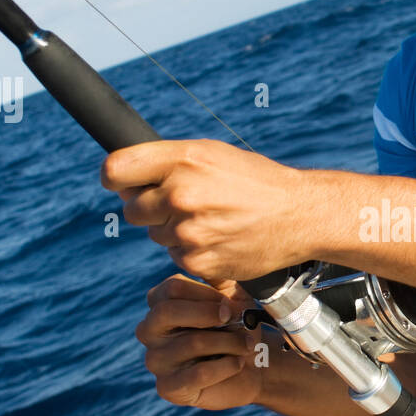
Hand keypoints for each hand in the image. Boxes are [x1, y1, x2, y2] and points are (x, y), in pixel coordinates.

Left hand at [100, 139, 307, 283]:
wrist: (300, 215)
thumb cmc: (256, 181)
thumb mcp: (213, 154)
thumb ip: (168, 163)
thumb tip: (125, 183)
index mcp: (183, 159)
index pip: (115, 171)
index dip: (116, 179)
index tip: (124, 184)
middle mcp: (181, 194)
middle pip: (131, 210)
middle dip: (151, 209)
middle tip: (186, 204)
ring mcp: (188, 231)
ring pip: (155, 235)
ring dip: (174, 231)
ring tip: (212, 220)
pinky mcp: (198, 261)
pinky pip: (176, 257)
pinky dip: (193, 251)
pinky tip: (220, 238)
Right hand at [136, 274, 270, 409]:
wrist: (255, 366)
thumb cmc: (238, 327)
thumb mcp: (231, 295)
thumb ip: (216, 278)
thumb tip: (204, 260)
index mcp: (159, 303)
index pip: (171, 289)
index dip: (205, 295)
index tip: (230, 304)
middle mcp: (149, 330)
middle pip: (166, 312)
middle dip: (207, 314)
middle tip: (234, 319)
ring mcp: (155, 360)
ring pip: (188, 343)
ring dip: (227, 341)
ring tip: (246, 344)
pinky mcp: (168, 388)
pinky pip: (196, 375)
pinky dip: (225, 366)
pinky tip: (238, 363)